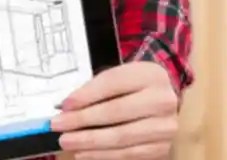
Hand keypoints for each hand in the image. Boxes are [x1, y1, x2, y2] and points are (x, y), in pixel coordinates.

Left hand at [51, 61, 178, 158]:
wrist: (168, 107)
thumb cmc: (135, 89)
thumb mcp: (120, 78)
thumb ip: (96, 89)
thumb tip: (67, 108)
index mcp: (150, 75)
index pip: (113, 83)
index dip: (86, 95)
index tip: (64, 105)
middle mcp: (163, 101)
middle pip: (116, 111)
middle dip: (82, 120)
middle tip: (58, 125)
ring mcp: (165, 127)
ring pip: (121, 137)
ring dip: (89, 142)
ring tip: (67, 141)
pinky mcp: (163, 149)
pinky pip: (128, 154)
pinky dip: (103, 155)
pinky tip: (84, 153)